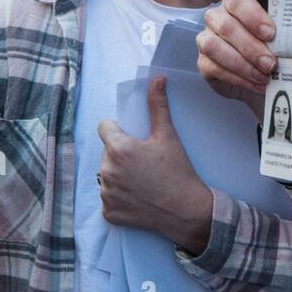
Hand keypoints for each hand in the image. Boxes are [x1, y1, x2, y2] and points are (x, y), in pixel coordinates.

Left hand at [97, 76, 213, 254]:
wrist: (186, 210)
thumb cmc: (178, 171)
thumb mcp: (168, 136)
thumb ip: (158, 106)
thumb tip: (157, 79)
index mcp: (118, 148)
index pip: (104, 127)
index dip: (118, 130)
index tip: (134, 139)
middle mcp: (106, 171)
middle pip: (107, 153)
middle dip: (120, 154)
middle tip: (144, 162)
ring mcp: (106, 194)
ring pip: (106, 176)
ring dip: (119, 176)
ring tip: (142, 180)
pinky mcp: (109, 213)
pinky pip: (109, 199)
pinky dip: (119, 198)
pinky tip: (138, 198)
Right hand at [196, 0, 275, 122]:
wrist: (259, 76)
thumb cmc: (268, 48)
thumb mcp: (276, 37)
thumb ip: (281, 33)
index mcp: (233, 3)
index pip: (237, 0)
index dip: (252, 16)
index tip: (270, 33)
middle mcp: (216, 18)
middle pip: (227, 27)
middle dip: (251, 47)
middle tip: (271, 63)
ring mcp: (205, 40)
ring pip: (214, 47)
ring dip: (242, 64)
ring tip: (264, 76)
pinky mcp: (203, 63)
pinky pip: (215, 68)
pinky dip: (238, 78)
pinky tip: (256, 84)